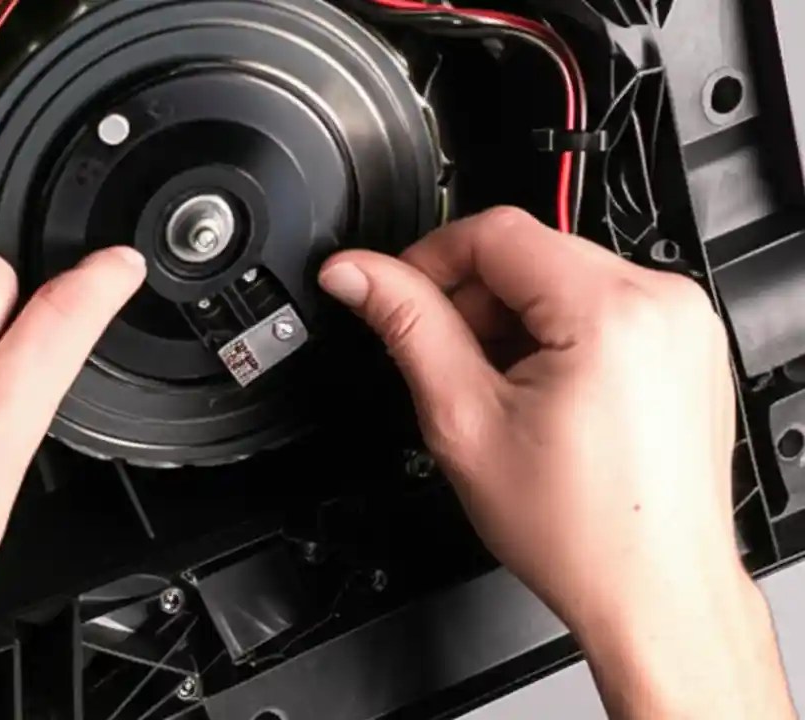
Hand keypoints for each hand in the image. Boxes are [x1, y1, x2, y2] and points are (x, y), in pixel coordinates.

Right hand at [318, 207, 791, 718]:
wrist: (654, 591)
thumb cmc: (578, 530)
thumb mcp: (463, 419)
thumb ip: (405, 327)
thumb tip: (354, 274)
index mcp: (609, 311)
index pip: (494, 231)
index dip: (428, 259)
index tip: (395, 294)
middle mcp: (661, 301)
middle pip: (529, 253)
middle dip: (472, 300)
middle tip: (447, 364)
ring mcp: (683, 322)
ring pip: (563, 278)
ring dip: (512, 320)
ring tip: (499, 392)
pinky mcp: (688, 344)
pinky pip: (603, 305)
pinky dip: (557, 335)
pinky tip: (540, 395)